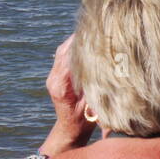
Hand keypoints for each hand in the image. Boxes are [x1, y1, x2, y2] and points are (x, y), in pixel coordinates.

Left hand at [40, 36, 95, 152]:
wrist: (70, 130)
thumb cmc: (84, 121)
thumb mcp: (93, 105)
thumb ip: (96, 87)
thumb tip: (107, 67)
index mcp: (61, 86)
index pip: (69, 57)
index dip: (82, 45)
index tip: (96, 35)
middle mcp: (54, 79)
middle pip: (64, 51)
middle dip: (79, 39)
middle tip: (96, 27)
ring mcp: (52, 76)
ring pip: (62, 50)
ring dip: (75, 40)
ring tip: (91, 30)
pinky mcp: (54, 75)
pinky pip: (62, 55)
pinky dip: (72, 46)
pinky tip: (84, 41)